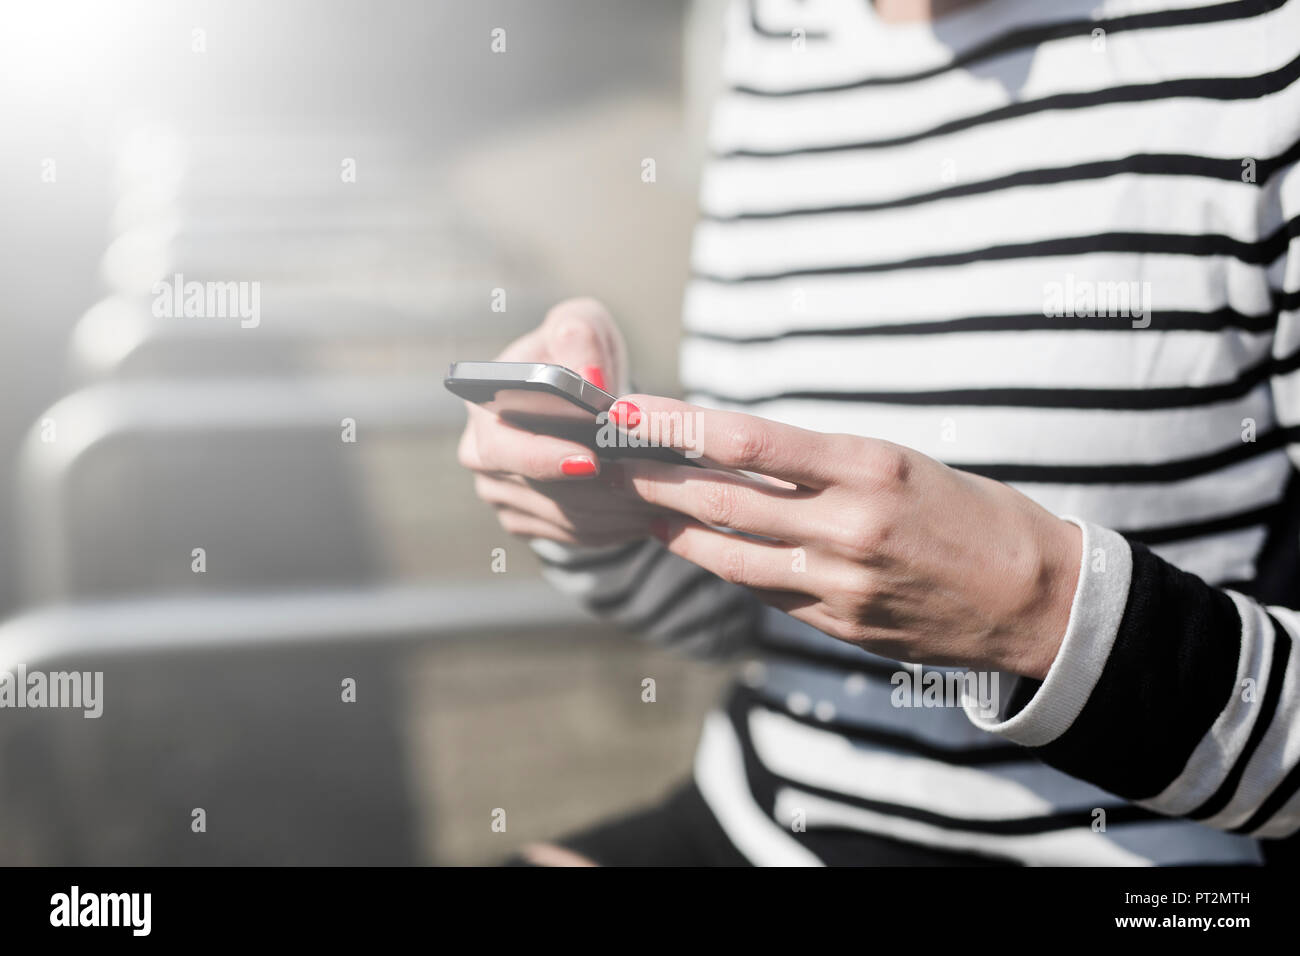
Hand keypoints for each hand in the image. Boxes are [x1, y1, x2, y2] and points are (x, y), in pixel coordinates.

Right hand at [456, 298, 664, 546]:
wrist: (579, 395)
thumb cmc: (575, 354)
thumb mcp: (579, 325)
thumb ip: (579, 336)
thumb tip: (589, 379)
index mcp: (482, 409)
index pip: (502, 445)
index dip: (543, 457)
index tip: (591, 461)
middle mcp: (483, 458)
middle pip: (537, 490)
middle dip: (594, 490)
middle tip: (642, 483)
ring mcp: (504, 495)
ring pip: (564, 516)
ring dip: (615, 509)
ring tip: (664, 495)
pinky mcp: (531, 522)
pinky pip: (578, 534)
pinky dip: (618, 525)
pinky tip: (652, 510)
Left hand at [609, 395, 1081, 678]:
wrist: (1038, 599)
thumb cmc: (973, 513)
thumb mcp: (903, 464)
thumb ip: (823, 466)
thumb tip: (744, 458)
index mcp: (868, 467)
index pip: (747, 441)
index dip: (677, 427)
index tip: (629, 413)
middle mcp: (847, 526)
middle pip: (721, 501)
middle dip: (654, 480)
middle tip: (609, 461)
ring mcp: (840, 583)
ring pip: (729, 556)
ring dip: (676, 531)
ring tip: (641, 509)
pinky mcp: (840, 625)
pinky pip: (763, 593)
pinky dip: (727, 567)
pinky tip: (701, 549)